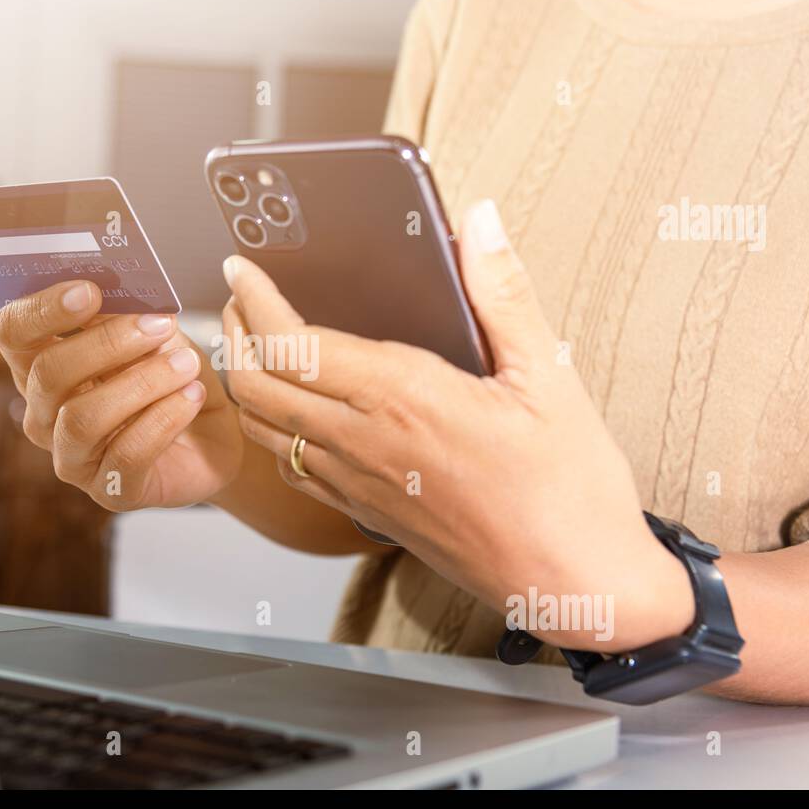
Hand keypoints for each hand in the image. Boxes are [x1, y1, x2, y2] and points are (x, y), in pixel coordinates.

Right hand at [0, 280, 242, 509]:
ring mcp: (72, 457)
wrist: (215, 436)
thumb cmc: (175, 379)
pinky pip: (126, 454)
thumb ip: (131, 314)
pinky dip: (163, 419)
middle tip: (159, 325)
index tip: (89, 290)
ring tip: (186, 363)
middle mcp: (44, 414)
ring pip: (83, 418)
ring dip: (141, 383)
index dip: (42, 309)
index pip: (14, 333)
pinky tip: (191, 397)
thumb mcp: (158, 337)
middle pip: (48, 374)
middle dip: (107, 344)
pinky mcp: (110, 490)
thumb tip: (119, 289)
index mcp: (44, 366)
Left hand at [222, 201, 693, 650]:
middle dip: (234, 334)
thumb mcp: (550, 377)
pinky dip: (270, 429)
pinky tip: (291, 411)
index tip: (241, 267)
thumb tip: (481, 225)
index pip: (293, 342)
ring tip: (253, 344)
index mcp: (402, 399)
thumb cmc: (569, 490)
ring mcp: (358, 485)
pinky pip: (291, 469)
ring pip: (264, 430)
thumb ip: (504, 294)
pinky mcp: (365, 514)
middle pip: (257, 386)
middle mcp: (364, 443)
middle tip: (240, 299)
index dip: (254, 299)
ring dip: (245, 380)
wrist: (574, 584)